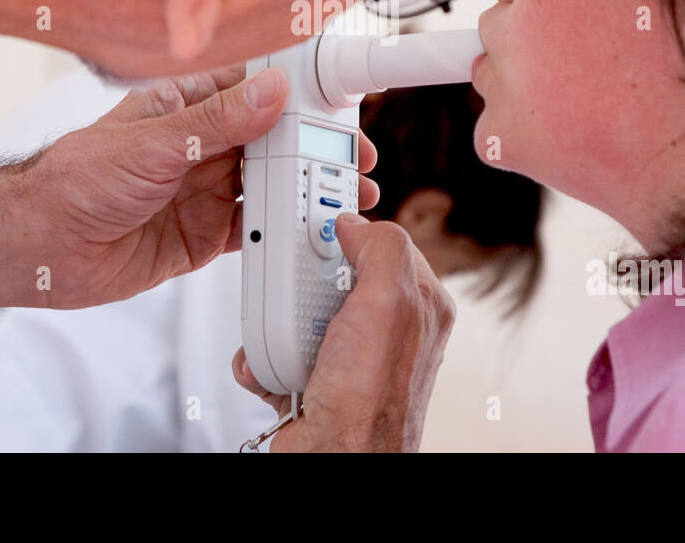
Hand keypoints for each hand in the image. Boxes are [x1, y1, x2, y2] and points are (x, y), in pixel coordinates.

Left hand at [0, 64, 379, 309]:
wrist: (41, 247)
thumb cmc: (76, 178)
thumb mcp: (154, 144)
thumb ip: (218, 122)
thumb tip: (274, 91)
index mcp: (188, 106)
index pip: (256, 89)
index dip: (301, 94)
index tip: (340, 99)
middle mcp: (202, 146)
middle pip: (274, 140)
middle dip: (316, 149)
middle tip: (354, 159)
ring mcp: (205, 191)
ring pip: (271, 186)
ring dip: (307, 191)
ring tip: (346, 197)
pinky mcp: (204, 235)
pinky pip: (255, 229)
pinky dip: (283, 231)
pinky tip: (309, 231)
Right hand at [231, 212, 456, 451]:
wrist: (333, 461)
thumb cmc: (368, 400)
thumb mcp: (388, 302)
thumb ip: (382, 248)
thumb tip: (357, 223)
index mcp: (419, 305)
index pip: (384, 245)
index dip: (349, 235)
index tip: (318, 230)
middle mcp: (389, 331)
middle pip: (335, 275)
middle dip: (304, 282)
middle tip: (294, 290)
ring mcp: (352, 358)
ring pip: (302, 311)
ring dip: (277, 322)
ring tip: (280, 337)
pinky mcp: (318, 380)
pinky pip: (281, 350)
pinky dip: (264, 356)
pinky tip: (269, 366)